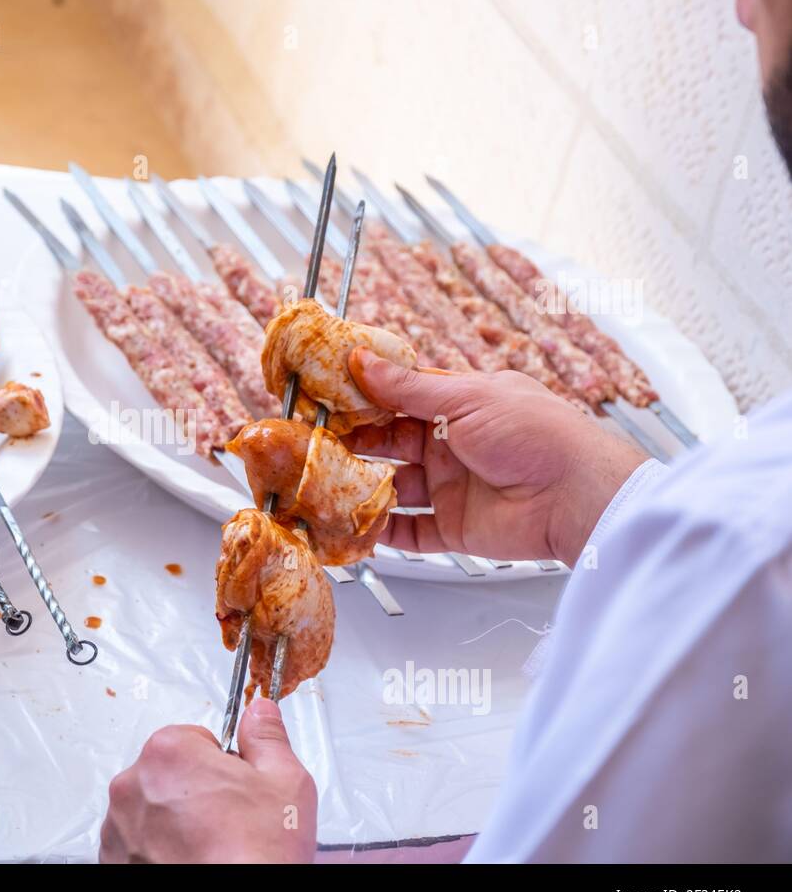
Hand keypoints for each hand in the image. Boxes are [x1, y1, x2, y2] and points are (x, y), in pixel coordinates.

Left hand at [100, 699, 316, 862]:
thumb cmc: (254, 855)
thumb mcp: (285, 782)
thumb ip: (267, 737)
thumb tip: (260, 713)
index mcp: (170, 752)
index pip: (196, 739)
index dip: (222, 765)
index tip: (234, 788)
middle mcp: (133, 784)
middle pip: (169, 772)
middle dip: (195, 791)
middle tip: (227, 819)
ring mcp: (119, 825)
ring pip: (151, 808)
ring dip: (173, 821)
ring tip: (208, 845)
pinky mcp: (113, 859)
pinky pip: (136, 842)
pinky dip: (157, 850)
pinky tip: (188, 860)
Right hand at [346, 349, 646, 566]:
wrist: (576, 496)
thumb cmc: (537, 434)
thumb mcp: (466, 397)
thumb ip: (408, 386)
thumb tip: (362, 360)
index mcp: (459, 404)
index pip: (399, 398)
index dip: (363, 399)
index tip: (325, 399)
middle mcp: (452, 444)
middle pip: (390, 443)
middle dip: (354, 444)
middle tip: (315, 444)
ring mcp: (451, 487)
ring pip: (393, 487)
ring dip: (361, 486)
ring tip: (326, 484)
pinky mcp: (454, 527)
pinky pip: (409, 531)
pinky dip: (382, 531)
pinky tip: (354, 525)